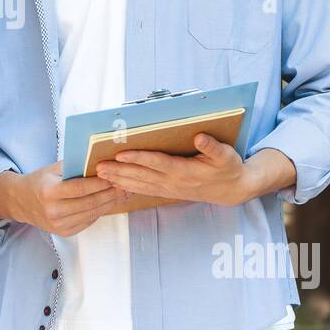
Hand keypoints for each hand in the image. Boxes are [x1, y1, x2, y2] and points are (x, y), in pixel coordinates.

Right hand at [0, 161, 125, 236]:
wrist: (22, 202)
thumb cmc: (40, 181)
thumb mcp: (53, 169)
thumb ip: (75, 166)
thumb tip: (100, 161)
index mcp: (49, 192)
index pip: (81, 188)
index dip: (100, 182)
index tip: (114, 175)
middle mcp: (54, 211)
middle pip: (90, 202)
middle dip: (110, 193)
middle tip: (125, 185)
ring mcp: (59, 225)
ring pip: (92, 213)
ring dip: (110, 203)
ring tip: (122, 193)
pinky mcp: (64, 232)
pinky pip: (88, 221)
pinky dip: (100, 211)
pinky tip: (110, 202)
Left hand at [94, 133, 253, 206]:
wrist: (230, 191)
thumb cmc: (228, 168)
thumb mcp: (226, 155)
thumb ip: (212, 147)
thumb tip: (199, 137)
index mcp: (186, 171)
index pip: (158, 163)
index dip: (139, 159)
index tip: (121, 154)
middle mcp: (174, 182)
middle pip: (142, 176)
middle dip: (120, 171)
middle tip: (99, 167)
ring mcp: (169, 189)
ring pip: (140, 185)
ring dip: (119, 180)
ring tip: (100, 175)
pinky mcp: (167, 192)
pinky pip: (143, 190)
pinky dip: (127, 187)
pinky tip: (114, 184)